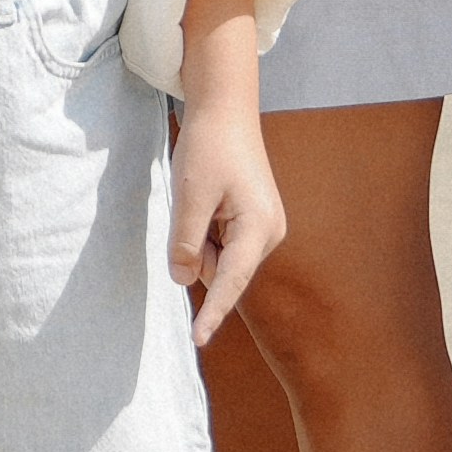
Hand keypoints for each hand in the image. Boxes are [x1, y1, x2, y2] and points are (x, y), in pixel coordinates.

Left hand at [165, 105, 285, 345]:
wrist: (226, 111)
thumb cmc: (210, 147)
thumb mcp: (190, 194)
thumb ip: (186, 242)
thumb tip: (183, 280)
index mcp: (258, 228)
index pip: (230, 282)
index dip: (211, 313)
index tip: (198, 341)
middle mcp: (269, 233)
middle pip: (221, 270)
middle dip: (199, 250)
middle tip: (194, 203)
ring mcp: (264, 228)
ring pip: (220, 258)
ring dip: (201, 238)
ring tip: (203, 195)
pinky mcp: (255, 222)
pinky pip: (223, 244)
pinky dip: (207, 230)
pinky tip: (208, 199)